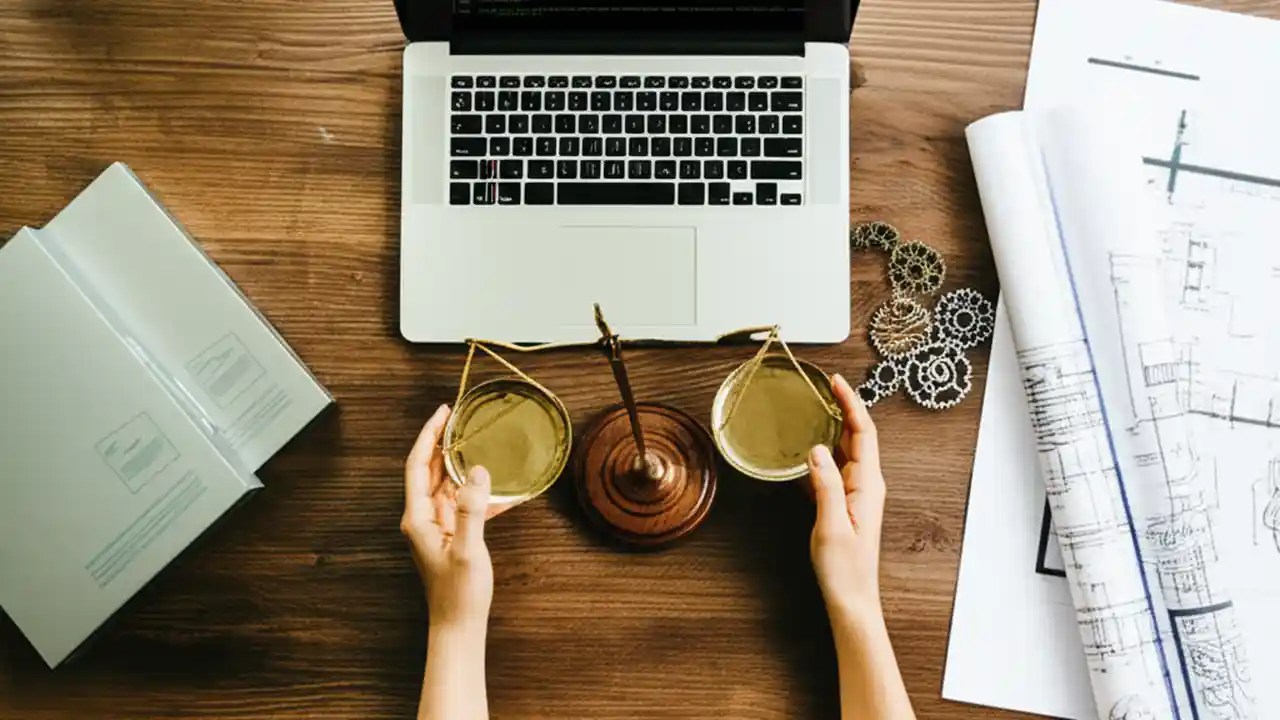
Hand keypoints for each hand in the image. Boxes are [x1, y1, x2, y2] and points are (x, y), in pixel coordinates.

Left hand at [402, 404, 493, 632]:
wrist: (458, 626)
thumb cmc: (459, 594)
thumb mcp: (469, 549)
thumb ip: (471, 509)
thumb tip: (478, 472)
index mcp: (418, 518)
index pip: (417, 466)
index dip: (429, 436)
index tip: (443, 413)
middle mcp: (422, 518)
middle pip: (429, 471)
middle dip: (443, 443)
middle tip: (461, 419)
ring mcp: (436, 527)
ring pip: (446, 486)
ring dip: (461, 466)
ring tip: (479, 444)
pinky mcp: (451, 535)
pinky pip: (462, 505)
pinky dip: (478, 494)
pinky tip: (501, 491)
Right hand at [807, 375, 886, 622]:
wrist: (852, 600)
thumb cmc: (844, 570)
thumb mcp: (829, 526)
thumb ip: (824, 486)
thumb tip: (815, 448)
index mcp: (867, 485)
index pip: (864, 433)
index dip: (851, 404)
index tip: (836, 382)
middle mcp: (866, 485)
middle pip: (858, 435)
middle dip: (844, 406)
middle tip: (824, 385)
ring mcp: (858, 493)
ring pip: (848, 449)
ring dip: (835, 425)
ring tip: (817, 406)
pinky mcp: (847, 502)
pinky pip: (838, 466)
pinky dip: (826, 448)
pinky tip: (810, 445)